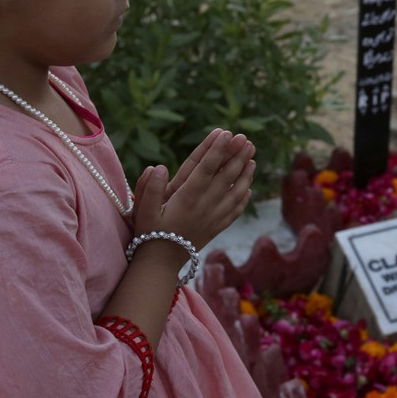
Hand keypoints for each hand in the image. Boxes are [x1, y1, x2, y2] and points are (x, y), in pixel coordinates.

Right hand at [131, 130, 255, 251]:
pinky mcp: (217, 228)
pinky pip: (235, 211)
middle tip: (248, 140)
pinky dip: (243, 198)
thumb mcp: (143, 210)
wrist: (160, 264)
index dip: (216, 150)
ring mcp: (213, 217)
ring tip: (253, 160)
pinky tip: (248, 189)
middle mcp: (204, 206)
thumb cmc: (148, 233)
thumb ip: (150, 188)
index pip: (205, 168)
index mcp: (187, 198)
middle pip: (225, 177)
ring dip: (245, 175)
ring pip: (235, 193)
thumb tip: (158, 167)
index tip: (226, 133)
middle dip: (237, 156)